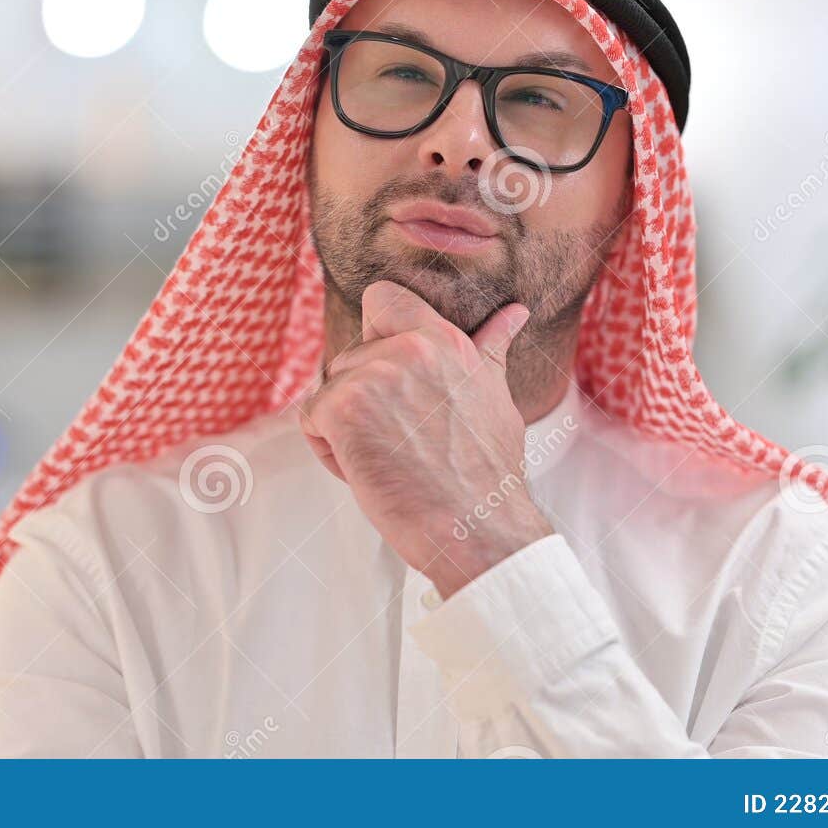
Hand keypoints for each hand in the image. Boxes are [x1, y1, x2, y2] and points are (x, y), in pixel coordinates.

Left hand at [299, 280, 554, 597]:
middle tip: (404, 441)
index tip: (392, 379)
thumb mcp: (495, 396)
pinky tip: (370, 471)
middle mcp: (408, 347)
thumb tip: (515, 312)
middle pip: (348, 358)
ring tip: (391, 459)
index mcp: (445, 340)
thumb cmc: (487, 474)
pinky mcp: (341, 407)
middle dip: (362, 400)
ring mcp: (372, 374)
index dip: (374, 335)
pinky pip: (311, 420)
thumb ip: (489, 349)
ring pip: (328, 391)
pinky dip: (329, 452)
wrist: (478, 528)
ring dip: (346, 428)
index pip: (382, 298)